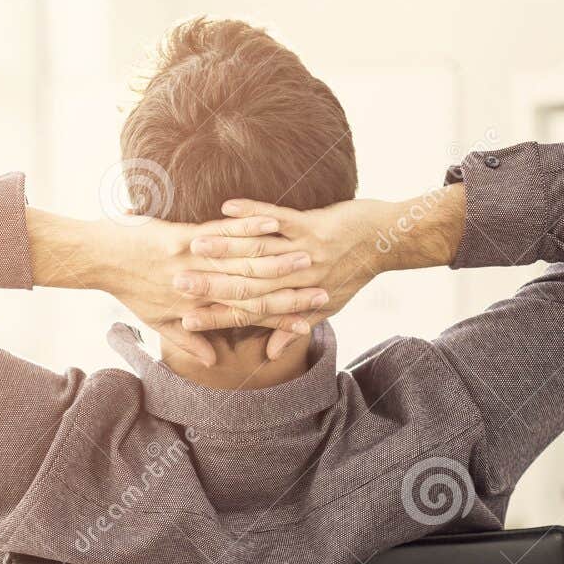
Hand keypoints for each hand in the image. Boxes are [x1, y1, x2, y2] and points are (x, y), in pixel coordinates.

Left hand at [100, 216, 329, 365]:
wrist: (97, 257)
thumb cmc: (127, 287)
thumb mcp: (155, 320)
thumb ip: (186, 341)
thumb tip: (209, 362)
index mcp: (195, 308)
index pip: (247, 316)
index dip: (280, 319)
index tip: (310, 320)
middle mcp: (198, 288)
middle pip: (252, 290)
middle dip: (291, 289)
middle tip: (324, 287)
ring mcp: (190, 261)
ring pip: (241, 260)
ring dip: (277, 256)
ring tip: (309, 254)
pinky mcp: (180, 236)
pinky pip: (220, 230)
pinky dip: (247, 226)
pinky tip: (271, 223)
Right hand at [173, 198, 395, 357]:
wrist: (387, 241)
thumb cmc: (353, 273)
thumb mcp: (324, 306)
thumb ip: (290, 328)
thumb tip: (268, 356)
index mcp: (295, 300)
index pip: (248, 315)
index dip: (216, 319)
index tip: (185, 320)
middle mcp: (297, 281)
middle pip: (246, 287)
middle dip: (209, 285)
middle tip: (176, 284)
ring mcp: (305, 252)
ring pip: (257, 254)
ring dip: (223, 248)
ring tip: (193, 246)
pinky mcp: (313, 225)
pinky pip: (277, 219)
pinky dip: (251, 213)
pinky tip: (226, 207)